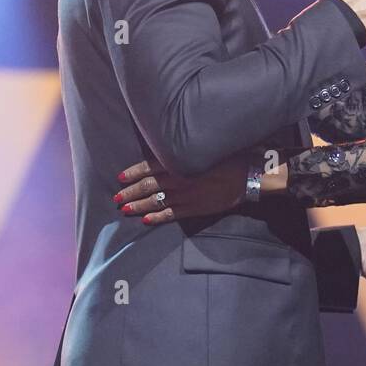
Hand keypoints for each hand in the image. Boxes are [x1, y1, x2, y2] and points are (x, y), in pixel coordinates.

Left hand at [114, 154, 250, 224]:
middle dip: (130, 192)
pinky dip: (158, 217)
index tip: (120, 177)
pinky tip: (146, 220)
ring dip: (138, 206)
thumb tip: (168, 146)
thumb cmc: (229, 156)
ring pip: (156, 201)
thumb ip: (185, 148)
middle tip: (116, 197)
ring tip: (125, 209)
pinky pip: (172, 214)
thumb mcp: (206, 145)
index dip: (133, 172)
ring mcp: (187, 195)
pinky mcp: (195, 208)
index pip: (150, 166)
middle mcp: (180, 178)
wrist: (249, 176)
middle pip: (148, 185)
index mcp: (181, 161)